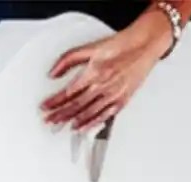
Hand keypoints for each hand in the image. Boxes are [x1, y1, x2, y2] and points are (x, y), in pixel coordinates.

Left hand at [41, 8, 173, 130]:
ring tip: (61, 125)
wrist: (146, 44)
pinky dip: (92, 123)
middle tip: (49, 119)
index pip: (68, 92)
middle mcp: (104, 85)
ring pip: (89, 112)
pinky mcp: (123, 99)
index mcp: (94, 72)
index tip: (45, 107)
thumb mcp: (91, 47)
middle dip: (60, 114)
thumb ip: (68, 59)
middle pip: (76, 105)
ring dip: (73, 120)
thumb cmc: (122, 45)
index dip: (54, 102)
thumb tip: (53, 72)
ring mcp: (114, 94)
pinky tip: (83, 127)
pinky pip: (105, 115)